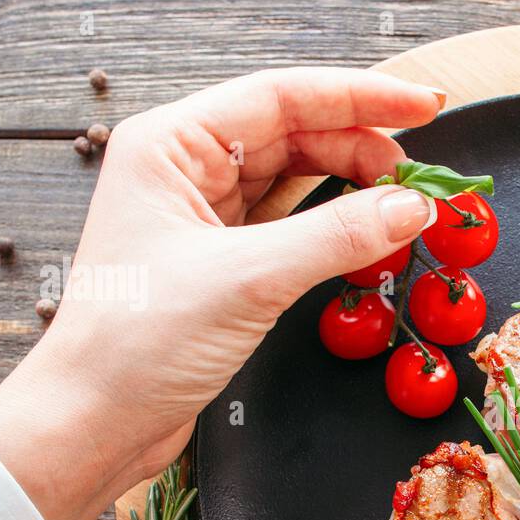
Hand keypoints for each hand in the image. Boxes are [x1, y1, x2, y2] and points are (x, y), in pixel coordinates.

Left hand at [0, 68, 442, 519]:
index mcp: (170, 145)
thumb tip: (411, 207)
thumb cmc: (136, 343)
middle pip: (295, 134)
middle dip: (364, 150)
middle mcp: (185, 170)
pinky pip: (292, 226)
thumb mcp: (247, 280)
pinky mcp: (222, 261)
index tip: (424, 104)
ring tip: (406, 206)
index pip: (282, 97)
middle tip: (422, 181)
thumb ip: (336, 236)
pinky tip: (371, 235)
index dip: (360, 97)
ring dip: (353, 189)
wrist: (95, 422)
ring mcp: (204, 216)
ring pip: (297, 180)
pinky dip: (335, 229)